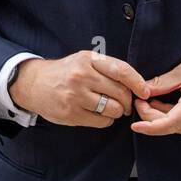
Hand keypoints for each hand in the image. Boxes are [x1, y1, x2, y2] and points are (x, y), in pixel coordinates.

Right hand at [11, 50, 150, 127]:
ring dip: (117, 112)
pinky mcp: (71, 113)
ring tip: (112, 109)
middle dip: (127, 101)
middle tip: (125, 104)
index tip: (145, 91)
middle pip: (120, 92)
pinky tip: (100, 115)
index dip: (137, 82)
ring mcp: (75, 96)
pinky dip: (106, 120)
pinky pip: (101, 121)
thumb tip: (136, 84)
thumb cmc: (65, 72)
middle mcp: (82, 76)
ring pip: (112, 109)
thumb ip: (107, 68)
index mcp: (88, 59)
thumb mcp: (84, 60)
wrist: (34, 84)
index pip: (121, 70)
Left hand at [131, 35, 180, 135]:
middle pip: (173, 126)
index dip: (150, 126)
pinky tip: (169, 105)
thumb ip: (162, 84)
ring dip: (165, 118)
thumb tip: (142, 92)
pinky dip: (177, 118)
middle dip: (153, 117)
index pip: (169, 123)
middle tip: (141, 101)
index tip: (135, 125)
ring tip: (155, 100)